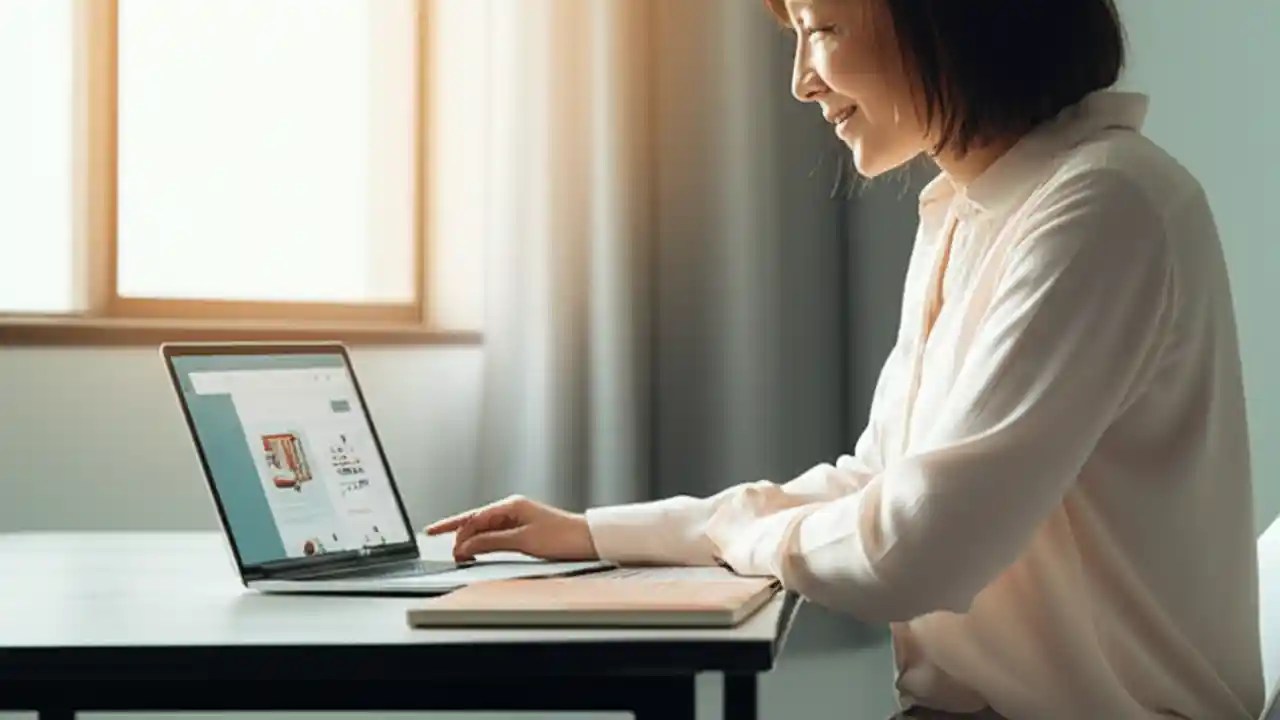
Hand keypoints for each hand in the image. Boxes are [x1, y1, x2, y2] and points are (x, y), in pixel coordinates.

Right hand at [424, 495, 598, 561]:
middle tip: (450, 553)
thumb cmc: (562, 537)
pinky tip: (478, 549)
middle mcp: (513, 509)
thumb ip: (491, 542)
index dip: (454, 528)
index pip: (474, 517)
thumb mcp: (522, 541)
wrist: (588, 540)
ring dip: (472, 540)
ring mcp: (518, 519)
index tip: (434, 533)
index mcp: (510, 506)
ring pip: (486, 529)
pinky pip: (496, 535)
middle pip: (477, 521)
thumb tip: (466, 544)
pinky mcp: (524, 530)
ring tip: (458, 553)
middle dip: (460, 536)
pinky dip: (484, 543)